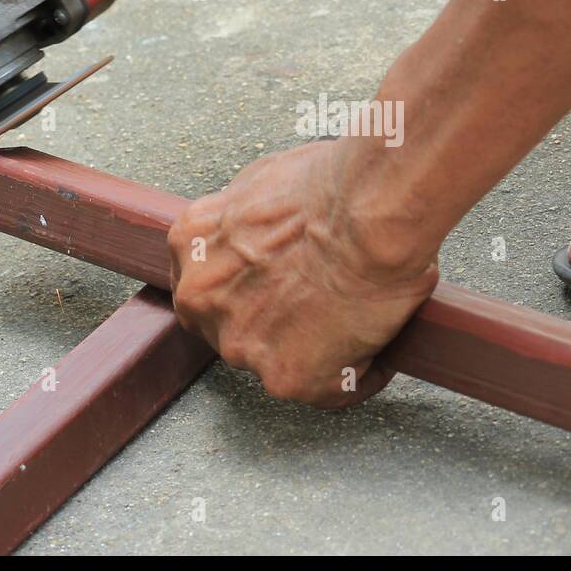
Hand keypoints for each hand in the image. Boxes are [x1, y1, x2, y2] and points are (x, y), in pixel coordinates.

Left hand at [167, 141, 439, 406]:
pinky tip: (379, 352)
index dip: (252, 283)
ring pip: (280, 362)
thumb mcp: (265, 181)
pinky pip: (332, 389)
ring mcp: (241, 346)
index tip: (281, 283)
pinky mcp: (289, 378)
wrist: (365, 211)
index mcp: (191, 246)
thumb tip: (270, 226)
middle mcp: (203, 304)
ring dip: (315, 350)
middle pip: (237, 325)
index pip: (214, 282)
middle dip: (276, 319)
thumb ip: (250, 218)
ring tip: (359, 327)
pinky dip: (359, 373)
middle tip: (323, 304)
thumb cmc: (329, 184)